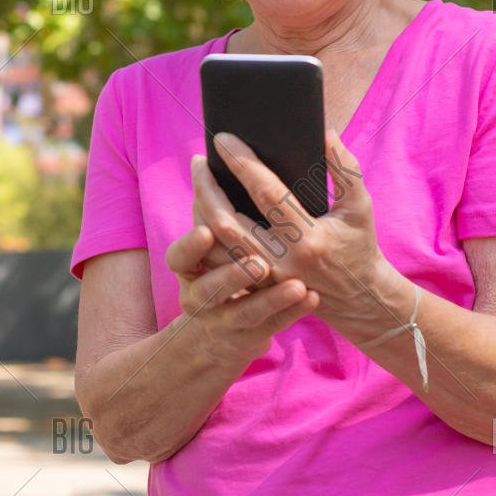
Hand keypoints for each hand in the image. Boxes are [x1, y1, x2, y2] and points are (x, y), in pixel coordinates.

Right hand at [164, 214, 319, 365]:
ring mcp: (227, 319)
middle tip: (261, 265)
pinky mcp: (251, 333)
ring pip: (246, 311)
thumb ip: (208, 208)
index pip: (185, 252)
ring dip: (271, 299)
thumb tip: (218, 161)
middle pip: (215, 285)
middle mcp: (203, 294)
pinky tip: (311, 297)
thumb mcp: (199, 244)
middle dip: (235, 275)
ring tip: (298, 286)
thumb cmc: (215, 266)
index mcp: (189, 265)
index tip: (208, 230)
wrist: (224, 325)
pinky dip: (291, 310)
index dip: (193, 242)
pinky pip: (273, 323)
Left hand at [194, 129, 402, 335]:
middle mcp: (281, 261)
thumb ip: (346, 170)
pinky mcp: (254, 287)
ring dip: (200, 211)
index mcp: (309, 239)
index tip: (224, 138)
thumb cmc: (358, 245)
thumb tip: (325, 133)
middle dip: (206, 188)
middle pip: (226, 222)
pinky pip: (218, 261)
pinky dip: (205, 234)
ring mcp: (263, 279)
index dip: (242, 163)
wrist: (357, 297)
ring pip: (215, 246)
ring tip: (199, 180)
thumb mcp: (360, 206)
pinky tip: (203, 209)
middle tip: (198, 160)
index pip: (266, 193)